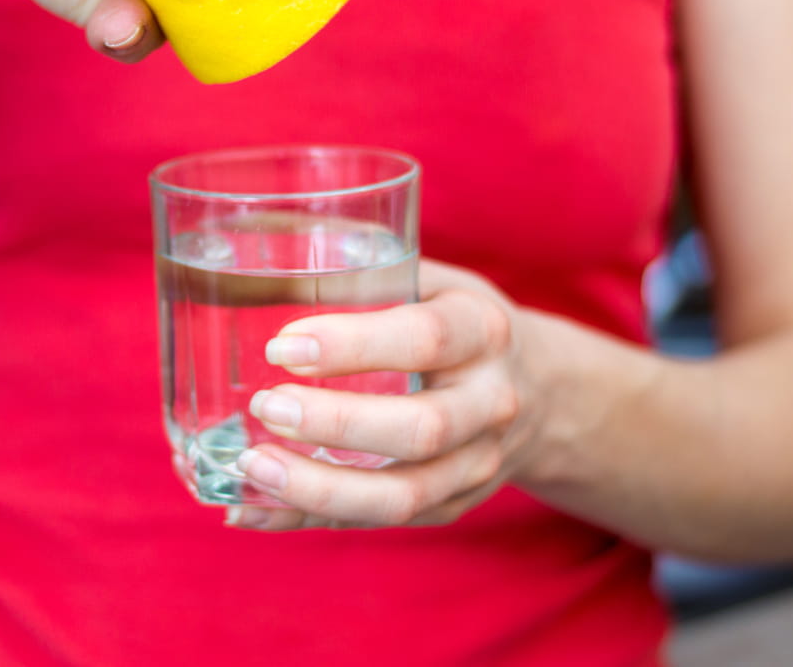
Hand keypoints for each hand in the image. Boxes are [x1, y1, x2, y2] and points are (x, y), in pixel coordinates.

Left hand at [226, 259, 532, 530]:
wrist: (539, 389)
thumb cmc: (455, 320)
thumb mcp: (428, 280)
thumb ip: (360, 275)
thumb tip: (253, 269)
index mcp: (482, 329)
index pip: (425, 338)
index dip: (352, 346)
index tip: (283, 346)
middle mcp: (491, 402)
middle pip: (419, 429)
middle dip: (334, 423)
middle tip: (266, 407)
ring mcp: (478, 464)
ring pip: (404, 495)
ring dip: (319, 488)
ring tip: (253, 466)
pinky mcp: (453, 506)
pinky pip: (380, 523)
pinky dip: (311, 519)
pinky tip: (253, 509)